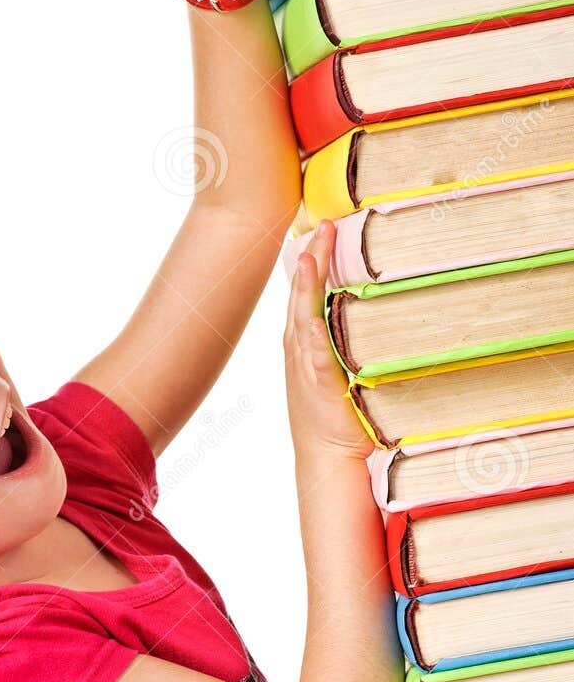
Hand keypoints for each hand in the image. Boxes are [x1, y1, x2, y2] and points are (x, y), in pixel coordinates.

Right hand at [284, 222, 374, 461]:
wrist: (328, 457)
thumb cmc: (340, 416)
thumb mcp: (343, 371)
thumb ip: (354, 341)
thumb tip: (381, 313)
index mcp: (305, 342)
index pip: (306, 291)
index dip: (313, 259)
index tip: (321, 228)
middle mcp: (300, 347)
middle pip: (301, 293)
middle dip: (311, 257)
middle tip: (321, 224)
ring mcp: (305, 365)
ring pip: (302, 315)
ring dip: (305, 285)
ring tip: (310, 253)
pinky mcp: (318, 384)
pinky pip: (314, 353)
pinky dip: (311, 331)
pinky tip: (311, 316)